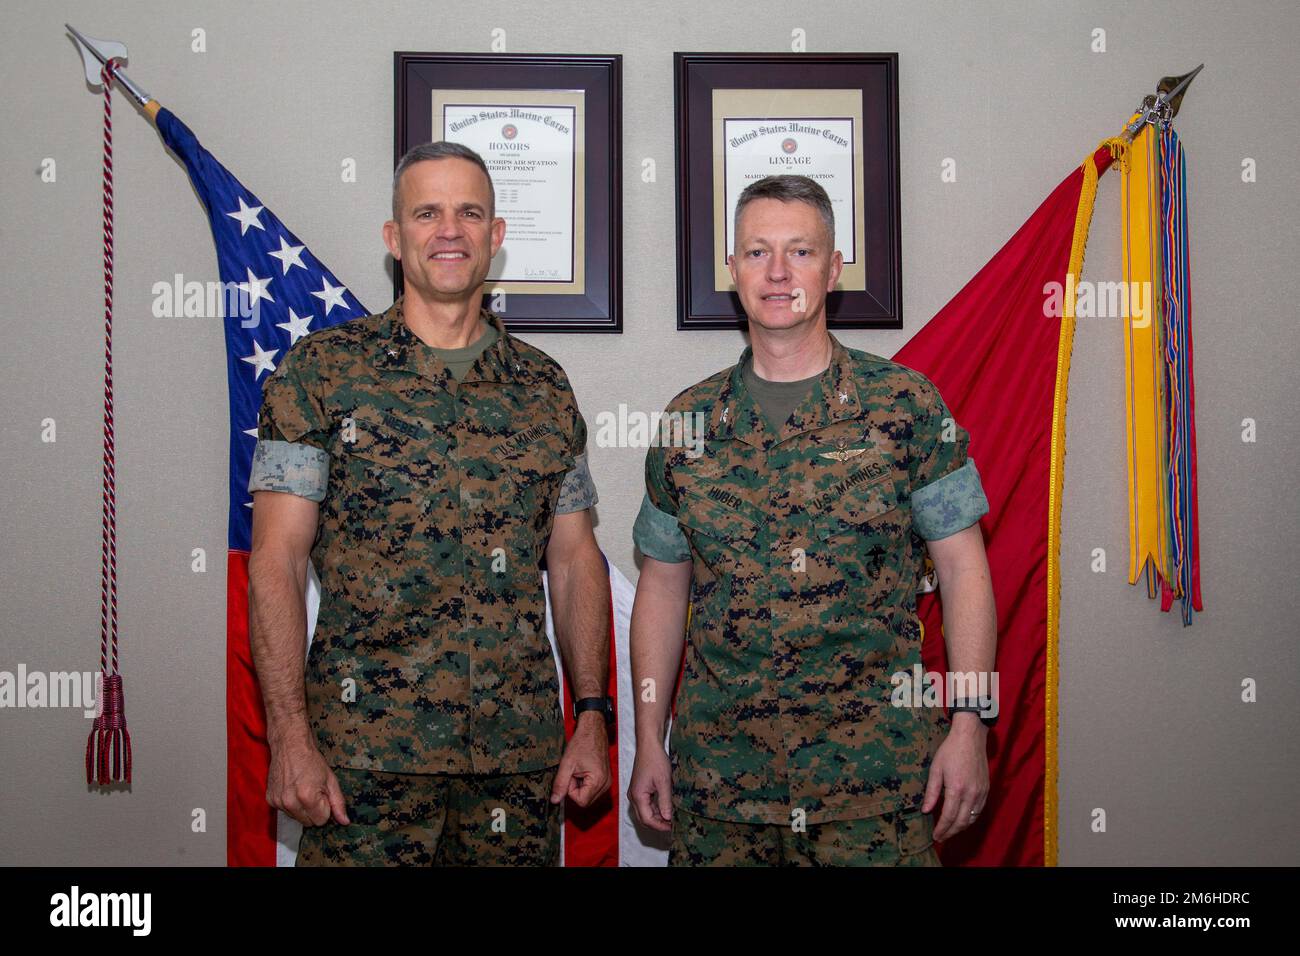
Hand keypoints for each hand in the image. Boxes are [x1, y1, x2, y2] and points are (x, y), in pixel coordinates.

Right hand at [266, 731, 347, 826]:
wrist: (290, 746)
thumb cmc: (311, 761)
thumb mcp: (330, 780)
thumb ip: (338, 803)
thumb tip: (345, 822)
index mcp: (307, 798)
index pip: (321, 821)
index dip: (325, 809)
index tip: (323, 795)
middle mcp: (290, 803)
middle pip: (308, 822)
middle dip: (314, 811)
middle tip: (313, 792)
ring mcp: (278, 802)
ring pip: (296, 818)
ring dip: (302, 808)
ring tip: (302, 789)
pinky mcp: (270, 800)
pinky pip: (285, 812)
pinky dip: (290, 804)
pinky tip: (292, 789)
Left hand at [550, 712, 610, 807]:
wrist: (593, 730)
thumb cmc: (582, 742)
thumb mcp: (566, 764)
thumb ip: (560, 784)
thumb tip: (555, 800)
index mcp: (598, 781)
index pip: (581, 801)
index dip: (571, 790)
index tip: (571, 776)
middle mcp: (606, 783)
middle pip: (585, 800)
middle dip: (576, 789)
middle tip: (574, 772)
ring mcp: (607, 781)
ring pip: (588, 795)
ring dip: (580, 786)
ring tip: (579, 770)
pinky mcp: (606, 779)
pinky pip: (593, 789)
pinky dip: (586, 783)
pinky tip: (584, 770)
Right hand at [627, 745, 672, 831]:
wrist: (649, 746)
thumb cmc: (655, 760)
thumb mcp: (664, 782)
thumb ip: (665, 801)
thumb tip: (667, 818)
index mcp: (637, 796)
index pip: (647, 819)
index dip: (660, 826)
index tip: (672, 827)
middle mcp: (634, 797)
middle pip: (644, 818)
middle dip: (658, 823)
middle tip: (672, 824)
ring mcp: (636, 793)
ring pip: (645, 812)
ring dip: (658, 816)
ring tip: (672, 816)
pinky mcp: (639, 789)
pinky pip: (646, 804)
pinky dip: (656, 808)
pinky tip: (666, 807)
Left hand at [922, 716, 988, 841]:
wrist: (970, 738)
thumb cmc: (950, 751)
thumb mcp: (935, 769)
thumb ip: (931, 792)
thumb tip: (926, 810)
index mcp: (956, 789)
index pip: (949, 817)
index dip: (942, 829)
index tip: (935, 836)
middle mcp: (971, 794)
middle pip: (961, 822)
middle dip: (951, 832)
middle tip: (941, 838)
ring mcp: (981, 792)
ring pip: (971, 818)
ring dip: (961, 828)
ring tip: (950, 832)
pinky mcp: (986, 789)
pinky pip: (979, 810)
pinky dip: (970, 819)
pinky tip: (962, 820)